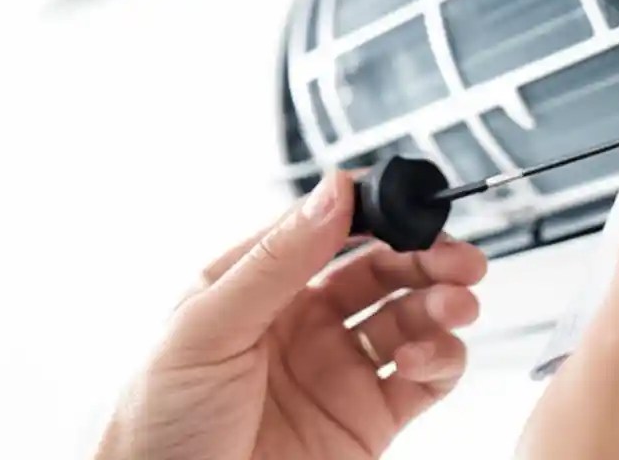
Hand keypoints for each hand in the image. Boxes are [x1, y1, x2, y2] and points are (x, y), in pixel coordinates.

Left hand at [96, 172, 486, 459]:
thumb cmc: (158, 427)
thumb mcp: (207, 327)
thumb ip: (277, 259)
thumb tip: (333, 191)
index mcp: (260, 286)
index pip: (330, 229)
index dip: (377, 213)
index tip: (413, 206)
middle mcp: (304, 322)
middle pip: (383, 270)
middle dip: (428, 257)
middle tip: (459, 259)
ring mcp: (338, 370)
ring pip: (411, 318)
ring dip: (442, 304)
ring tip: (454, 306)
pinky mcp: (367, 419)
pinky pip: (425, 378)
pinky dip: (441, 359)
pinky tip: (422, 358)